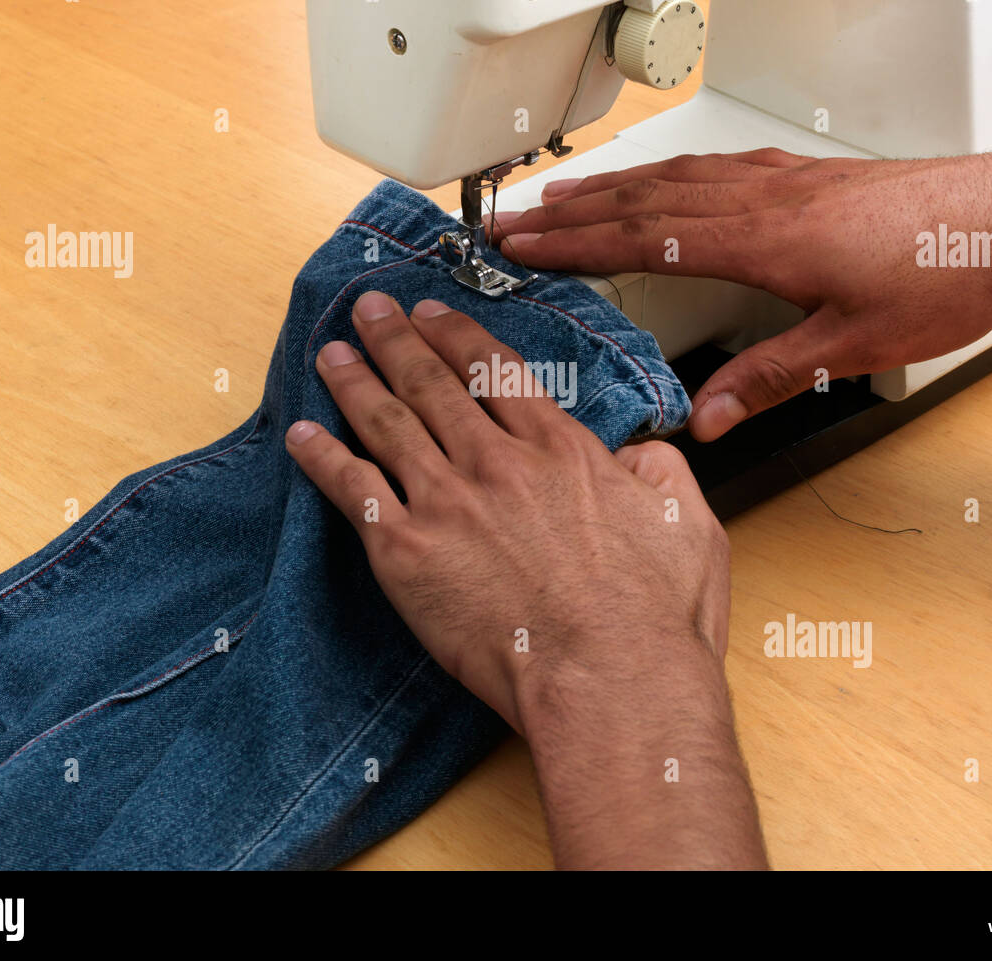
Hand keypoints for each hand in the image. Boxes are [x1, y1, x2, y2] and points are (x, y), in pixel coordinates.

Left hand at [285, 291, 764, 867]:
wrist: (611, 681)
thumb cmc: (654, 618)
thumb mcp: (689, 524)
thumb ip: (661, 472)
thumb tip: (639, 453)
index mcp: (559, 450)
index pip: (495, 371)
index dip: (457, 336)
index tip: (432, 315)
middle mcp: (496, 463)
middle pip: (432, 384)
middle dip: (394, 340)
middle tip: (367, 310)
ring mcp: (447, 504)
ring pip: (388, 424)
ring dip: (354, 382)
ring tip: (330, 354)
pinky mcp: (408, 554)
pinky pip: (353, 491)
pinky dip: (323, 458)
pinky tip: (302, 435)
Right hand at [492, 148, 991, 440]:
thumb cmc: (945, 275)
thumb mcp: (856, 343)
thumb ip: (773, 375)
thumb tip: (709, 417)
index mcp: (763, 242)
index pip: (644, 238)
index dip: (574, 244)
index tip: (520, 244)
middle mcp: (762, 201)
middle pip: (642, 200)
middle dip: (568, 212)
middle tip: (509, 219)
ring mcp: (781, 181)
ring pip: (673, 177)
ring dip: (608, 188)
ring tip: (559, 196)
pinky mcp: (804, 176)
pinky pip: (713, 168)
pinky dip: (665, 173)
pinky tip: (656, 179)